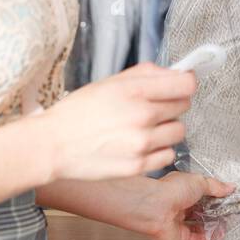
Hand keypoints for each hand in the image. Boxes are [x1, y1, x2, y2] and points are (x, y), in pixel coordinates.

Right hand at [35, 62, 195, 181]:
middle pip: (184, 106)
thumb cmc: (79, 112)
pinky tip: (140, 146)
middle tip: (150, 108)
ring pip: (179, 132)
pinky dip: (159, 150)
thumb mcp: (110, 82)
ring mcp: (142, 143)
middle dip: (171, 105)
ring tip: (143, 129)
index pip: (186, 84)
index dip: (185, 83)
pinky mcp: (139, 166)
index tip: (179, 86)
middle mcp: (142, 116)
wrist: (53, 145)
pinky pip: (168, 155)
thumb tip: (177, 72)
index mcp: (135, 90)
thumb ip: (146, 74)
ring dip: (166, 129)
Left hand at [128, 171, 236, 239]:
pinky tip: (220, 233)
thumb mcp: (199, 181)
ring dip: (214, 226)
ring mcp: (180, 224)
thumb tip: (228, 187)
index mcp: (182, 191)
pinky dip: (210, 238)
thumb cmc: (170, 191)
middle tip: (229, 212)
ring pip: (201, 227)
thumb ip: (216, 186)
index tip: (228, 199)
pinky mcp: (181, 239)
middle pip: (202, 212)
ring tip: (228, 222)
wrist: (156, 208)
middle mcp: (180, 207)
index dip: (215, 198)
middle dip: (216, 212)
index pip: (202, 196)